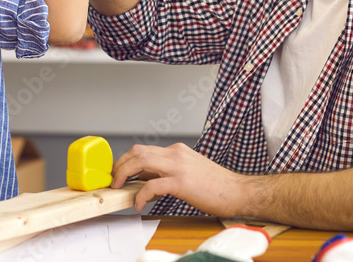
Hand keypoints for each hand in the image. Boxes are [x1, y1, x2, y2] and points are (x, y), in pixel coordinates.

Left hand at [111, 143, 249, 216]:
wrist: (238, 192)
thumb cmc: (216, 186)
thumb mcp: (188, 171)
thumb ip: (167, 172)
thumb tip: (145, 177)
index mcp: (177, 151)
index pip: (144, 150)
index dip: (127, 161)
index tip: (119, 172)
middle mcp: (176, 154)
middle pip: (138, 151)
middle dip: (120, 164)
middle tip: (114, 179)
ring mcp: (178, 166)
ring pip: (141, 161)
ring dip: (125, 173)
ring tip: (119, 187)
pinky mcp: (181, 182)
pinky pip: (152, 185)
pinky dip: (141, 194)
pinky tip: (139, 204)